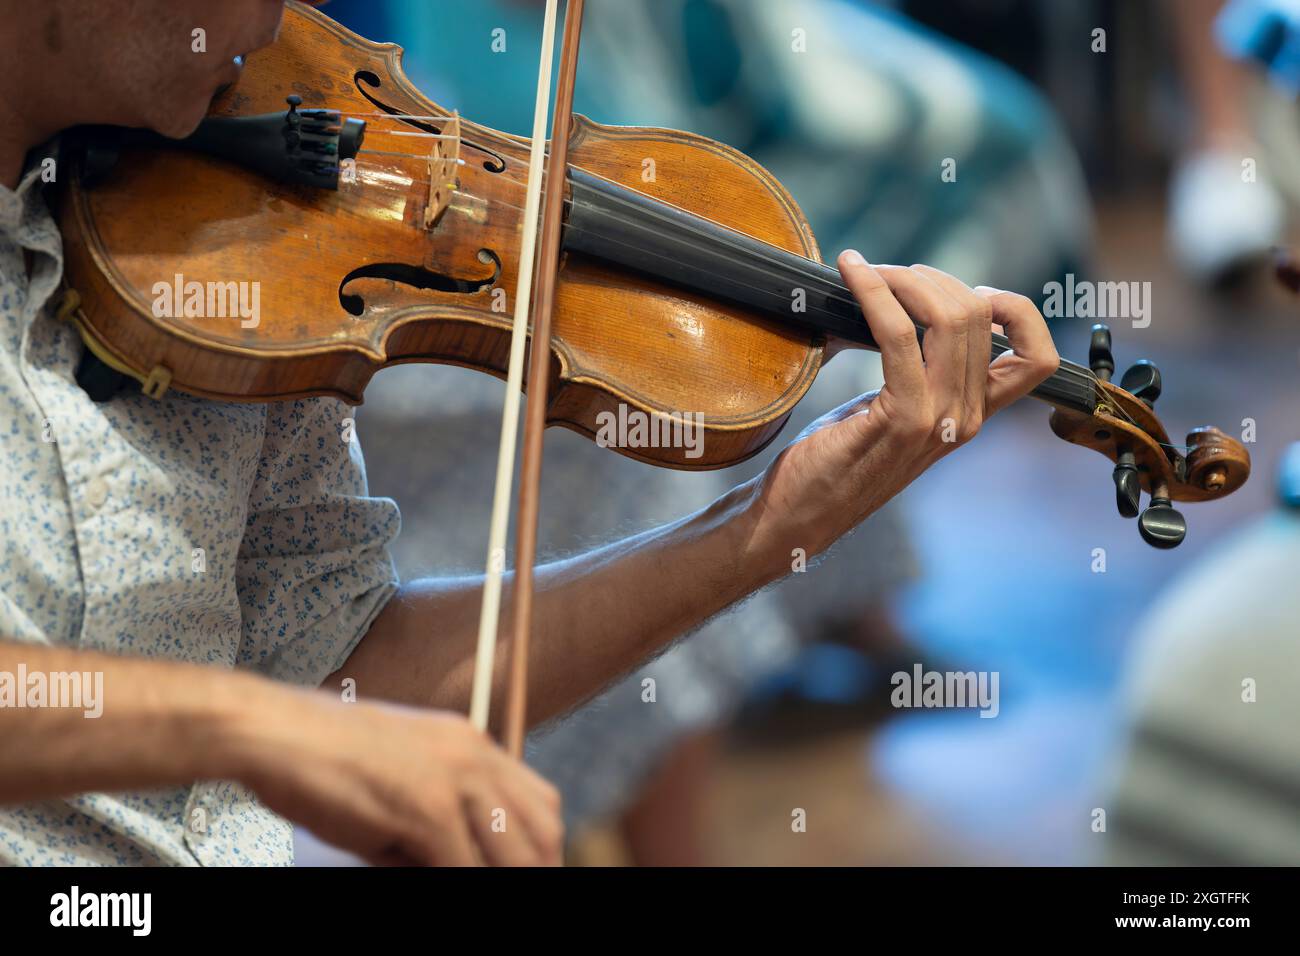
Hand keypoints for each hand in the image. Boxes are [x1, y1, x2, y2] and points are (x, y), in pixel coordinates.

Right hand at [243, 691, 562, 865]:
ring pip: (515, 854)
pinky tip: (422, 877)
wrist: (276, 734)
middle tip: (518, 890)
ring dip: (501, 878)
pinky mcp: (429, 810)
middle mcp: (475, 755)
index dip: (541, 848)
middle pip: (543, 830)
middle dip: (536, 869)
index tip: (530, 871)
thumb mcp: (401, 781)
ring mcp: (456, 781)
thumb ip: (442, 817)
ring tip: (469, 882)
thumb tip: (463, 862)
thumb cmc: (325, 761)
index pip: (538, 802)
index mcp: (472, 743)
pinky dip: (457, 884)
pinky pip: (465, 868)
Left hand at [750, 251, 1057, 556]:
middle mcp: (966, 419)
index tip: (963, 292)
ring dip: (902, 279)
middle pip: (980, 317)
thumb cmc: (835, 459)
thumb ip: (914, 365)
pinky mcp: (901, 417)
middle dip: (929, 278)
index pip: (1037, 357)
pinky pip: (900, 334)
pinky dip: (874, 293)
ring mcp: (939, 420)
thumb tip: (892, 296)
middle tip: (884, 274)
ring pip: (950, 318)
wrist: (800, 515)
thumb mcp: (891, 408)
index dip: (1015, 311)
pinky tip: (851, 273)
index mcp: (973, 415)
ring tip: (866, 271)